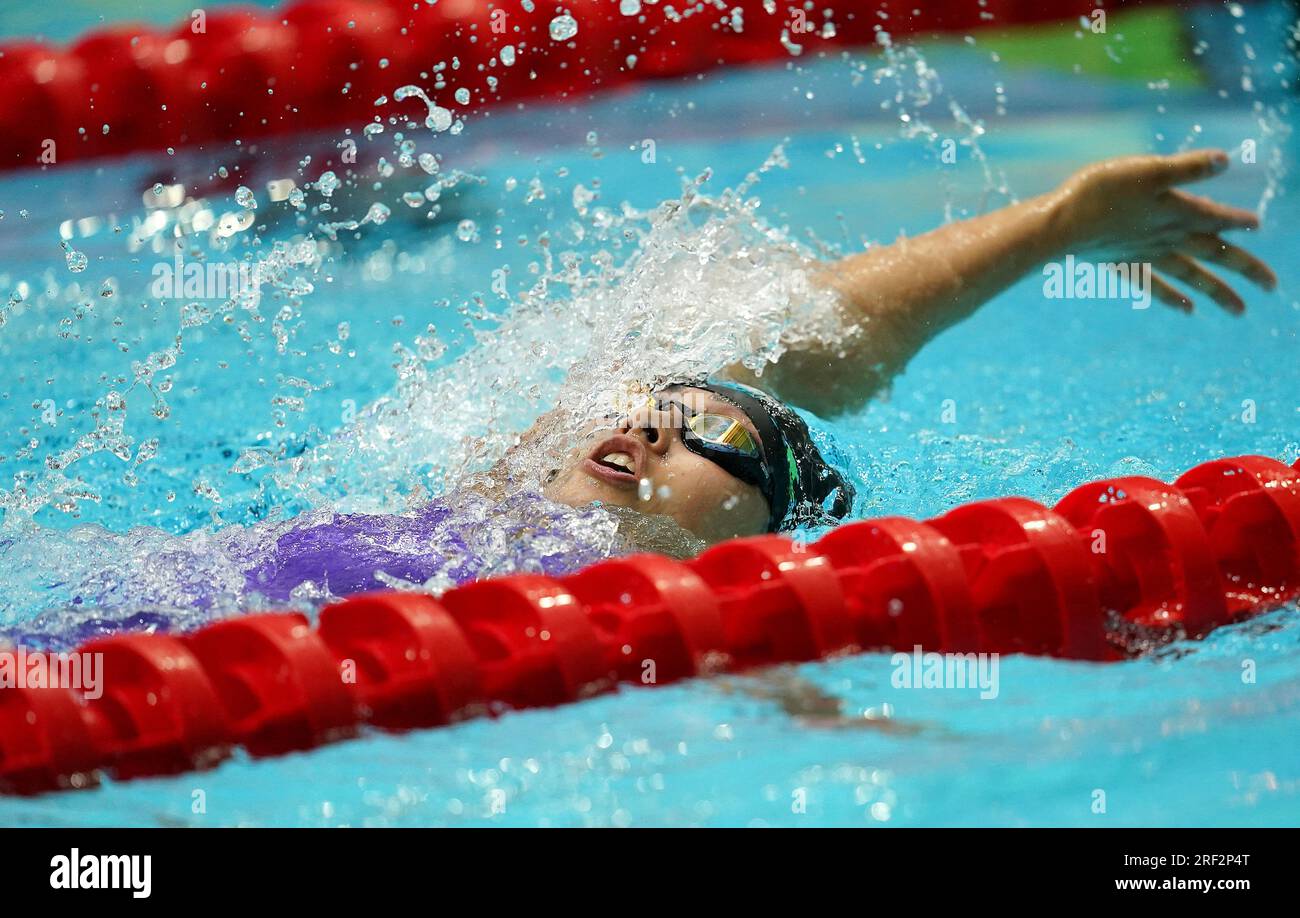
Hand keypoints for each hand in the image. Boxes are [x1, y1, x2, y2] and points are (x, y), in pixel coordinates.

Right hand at [1053, 149, 1276, 313]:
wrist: (1060, 227)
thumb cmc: (1099, 193)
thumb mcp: (1147, 170)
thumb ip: (1187, 168)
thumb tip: (1225, 161)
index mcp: (1175, 212)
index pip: (1216, 218)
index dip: (1238, 220)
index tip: (1257, 226)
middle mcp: (1166, 237)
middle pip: (1213, 254)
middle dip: (1245, 269)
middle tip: (1273, 287)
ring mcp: (1146, 254)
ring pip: (1191, 276)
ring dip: (1217, 292)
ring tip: (1240, 311)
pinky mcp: (1124, 263)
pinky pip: (1154, 285)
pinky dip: (1173, 299)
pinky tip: (1187, 310)